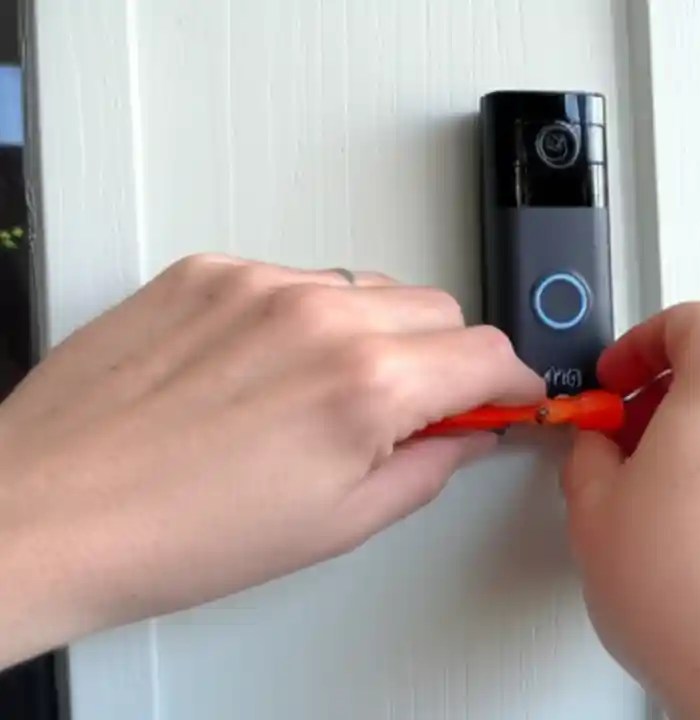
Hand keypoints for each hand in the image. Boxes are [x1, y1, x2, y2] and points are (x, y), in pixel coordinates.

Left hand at [0, 254, 543, 666]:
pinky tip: (262, 373)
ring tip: (320, 396)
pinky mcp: (204, 271)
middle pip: (438, 306)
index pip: (488, 351)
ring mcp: (257, 283)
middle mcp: (319, 313)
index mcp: (366, 382)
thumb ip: (430, 467)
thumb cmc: (173, 534)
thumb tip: (468, 434)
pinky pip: (293, 278)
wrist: (46, 512)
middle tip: (410, 411)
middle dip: (443, 357)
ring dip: (373, 332)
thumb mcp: (337, 525)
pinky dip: (301, 316)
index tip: (506, 398)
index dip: (509, 382)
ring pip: (367, 286)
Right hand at [560, 303, 699, 718]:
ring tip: (651, 474)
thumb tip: (595, 451)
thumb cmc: (696, 583)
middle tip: (622, 424)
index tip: (611, 378)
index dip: (632, 348)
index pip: (682, 320)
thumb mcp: (594, 502)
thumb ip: (588, 451)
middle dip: (666, 388)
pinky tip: (691, 507)